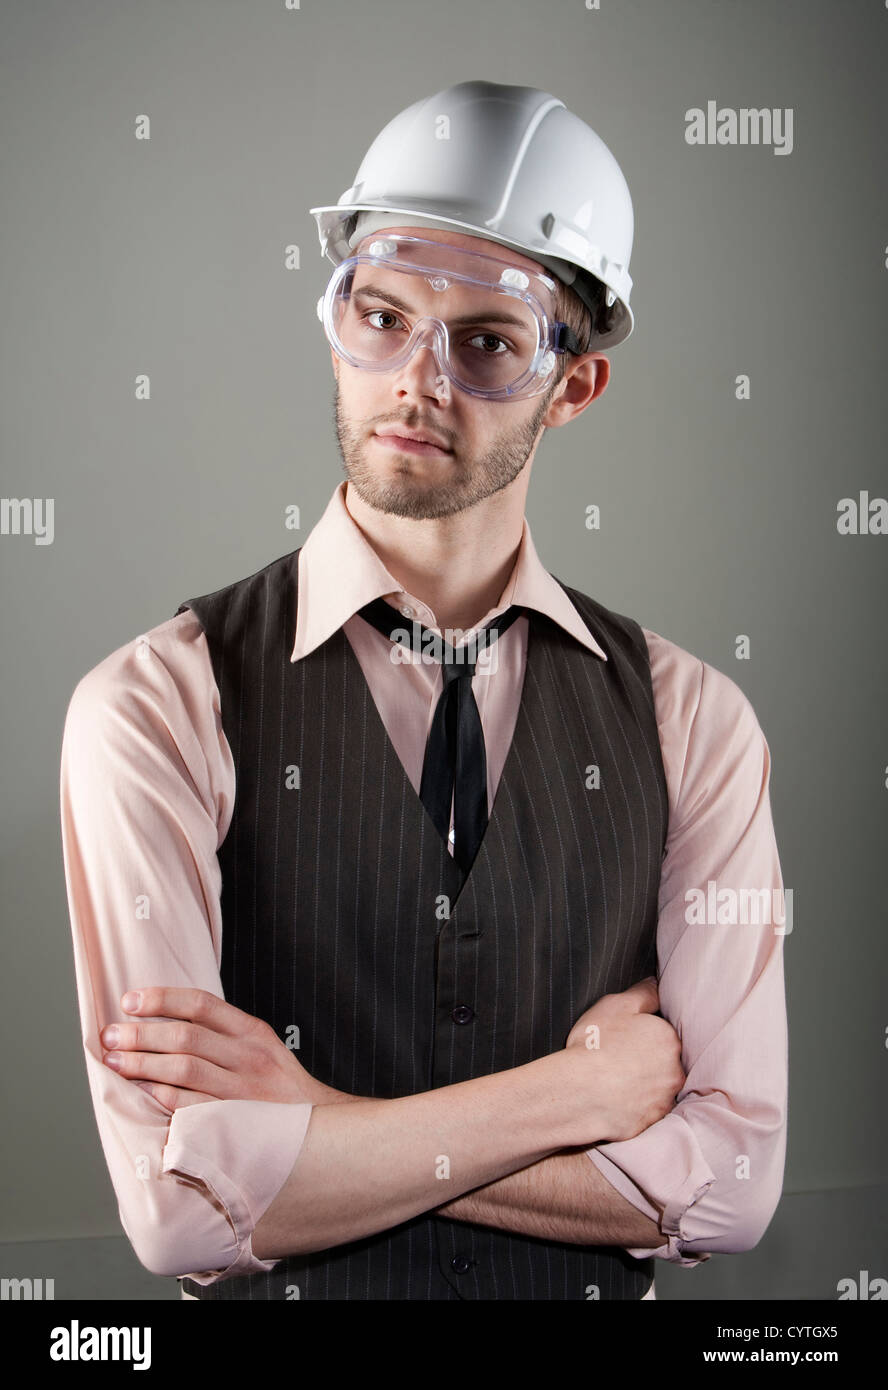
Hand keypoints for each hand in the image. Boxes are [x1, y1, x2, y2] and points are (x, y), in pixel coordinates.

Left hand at [100, 987, 356, 1112]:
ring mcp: (242, 1093)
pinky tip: (142, 1091)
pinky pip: (189, 1106)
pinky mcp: (234, 1124)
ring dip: (142, 1064)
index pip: (202, 1004)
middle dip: (141, 1034)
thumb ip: (227, 1036)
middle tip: (111, 1035)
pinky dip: (161, 1096)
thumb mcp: (265, 1051)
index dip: (162, 999)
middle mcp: (249, 1059)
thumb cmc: (282, 1094)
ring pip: (183, 1070)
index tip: (130, 1001)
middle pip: (185, 1037)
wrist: (322, 1135)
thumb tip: (172, 1021)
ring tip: (115, 1061)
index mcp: (254, 1033)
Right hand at [562, 976, 685, 1144]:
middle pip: (664, 1061)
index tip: (623, 1039)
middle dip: (647, 1061)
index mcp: (669, 1038)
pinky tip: (615, 1100)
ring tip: (615, 1082)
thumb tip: (657, 983)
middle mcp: (675, 1070)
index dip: (642, 1035)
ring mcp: (664, 1099)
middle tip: (618, 1060)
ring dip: (643, 1085)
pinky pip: (646, 1111)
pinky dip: (635, 1106)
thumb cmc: (595, 1044)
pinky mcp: (651, 1122)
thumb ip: (643, 993)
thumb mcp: (615, 1005)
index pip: (663, 1033)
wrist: (580, 1093)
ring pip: (657, 1087)